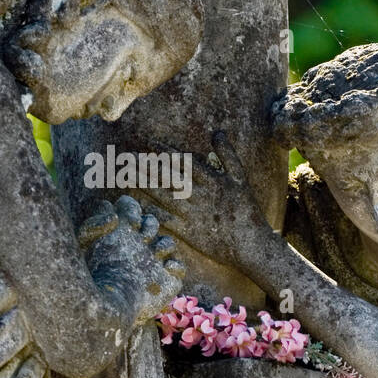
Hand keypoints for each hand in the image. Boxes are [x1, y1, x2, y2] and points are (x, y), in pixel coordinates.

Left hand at [80, 195, 184, 323]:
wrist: (111, 303)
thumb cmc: (97, 273)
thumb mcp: (88, 243)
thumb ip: (96, 223)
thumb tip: (112, 213)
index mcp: (118, 237)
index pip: (129, 210)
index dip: (132, 209)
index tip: (130, 221)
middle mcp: (135, 249)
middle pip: (151, 222)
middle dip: (149, 225)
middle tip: (142, 238)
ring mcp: (151, 266)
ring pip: (167, 242)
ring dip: (163, 245)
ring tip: (153, 255)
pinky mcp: (164, 283)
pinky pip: (179, 267)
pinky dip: (175, 265)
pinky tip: (163, 269)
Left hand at [135, 131, 273, 271]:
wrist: (251, 246)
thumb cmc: (247, 211)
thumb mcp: (241, 179)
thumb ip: (228, 155)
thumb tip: (217, 132)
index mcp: (212, 180)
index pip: (183, 161)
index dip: (164, 151)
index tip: (147, 143)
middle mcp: (199, 195)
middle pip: (167, 176)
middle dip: (146, 166)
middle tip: (127, 157)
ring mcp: (192, 214)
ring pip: (162, 196)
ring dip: (143, 185)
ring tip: (126, 175)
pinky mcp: (188, 232)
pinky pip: (165, 220)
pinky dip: (150, 211)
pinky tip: (135, 204)